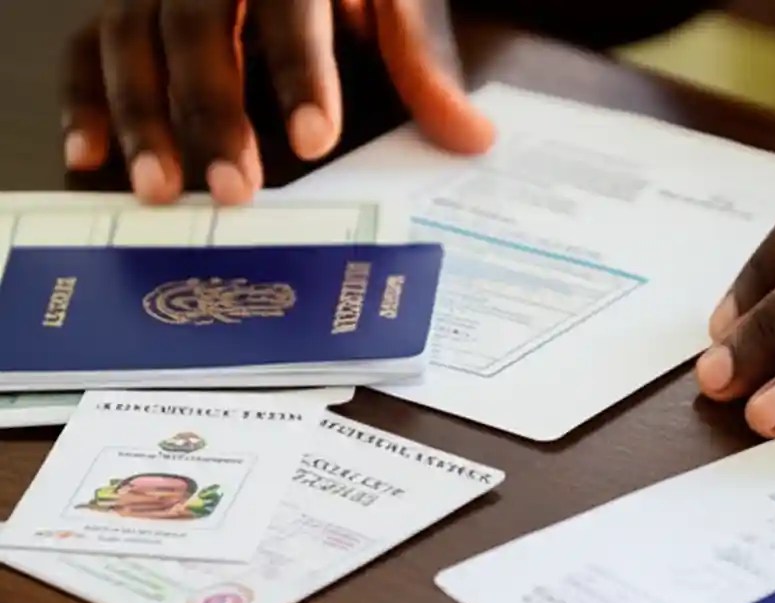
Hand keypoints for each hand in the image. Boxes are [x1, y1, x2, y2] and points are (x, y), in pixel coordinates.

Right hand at [61, 0, 494, 204]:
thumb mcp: (394, 0)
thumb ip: (421, 62)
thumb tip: (472, 138)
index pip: (289, 3)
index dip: (300, 70)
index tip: (314, 140)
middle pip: (195, 26)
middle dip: (211, 111)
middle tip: (235, 190)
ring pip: (127, 38)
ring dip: (140, 119)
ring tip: (159, 192)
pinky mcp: (122, 8)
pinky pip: (86, 47)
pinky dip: (83, 102)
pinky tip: (89, 159)